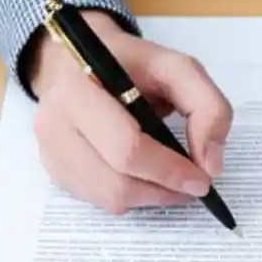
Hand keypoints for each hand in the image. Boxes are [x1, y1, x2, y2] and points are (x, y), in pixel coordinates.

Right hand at [27, 11, 231, 213]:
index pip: (126, 148)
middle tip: (192, 184)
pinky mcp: (53, 169)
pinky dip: (129, 195)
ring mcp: (50, 151)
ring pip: (108, 199)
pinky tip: (140, 173)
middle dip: (163, 190)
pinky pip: (98, 200)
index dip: (169, 171)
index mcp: (80, 89)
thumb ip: (207, 106)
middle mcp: (55, 123)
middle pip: (117, 183)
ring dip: (149, 197)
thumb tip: (211, 164)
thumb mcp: (177, 67)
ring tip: (169, 178)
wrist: (78, 61)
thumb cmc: (129, 64)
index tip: (202, 179)